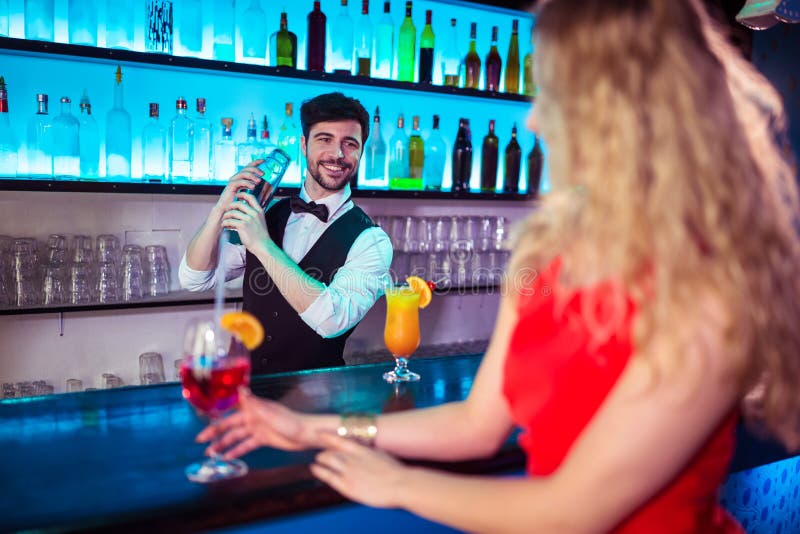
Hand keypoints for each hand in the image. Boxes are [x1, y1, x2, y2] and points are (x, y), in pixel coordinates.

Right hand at [196, 388, 312, 457]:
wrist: (305, 434)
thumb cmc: (289, 421)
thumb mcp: (269, 413)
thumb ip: (253, 404)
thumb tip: (240, 388)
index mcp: (254, 407)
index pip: (231, 406)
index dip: (217, 410)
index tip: (202, 414)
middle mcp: (253, 416)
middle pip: (230, 424)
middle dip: (215, 431)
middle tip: (200, 440)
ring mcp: (257, 428)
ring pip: (236, 436)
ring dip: (223, 444)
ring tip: (210, 453)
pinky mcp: (262, 439)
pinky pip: (246, 445)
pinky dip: (236, 451)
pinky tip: (226, 457)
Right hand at [211, 159, 264, 217]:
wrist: (226, 212)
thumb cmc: (238, 205)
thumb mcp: (248, 196)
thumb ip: (253, 190)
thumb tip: (266, 189)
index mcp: (240, 179)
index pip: (247, 167)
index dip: (255, 162)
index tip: (264, 160)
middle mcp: (235, 179)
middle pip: (246, 169)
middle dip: (255, 169)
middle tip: (263, 174)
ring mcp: (232, 182)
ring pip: (242, 174)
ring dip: (252, 176)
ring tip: (259, 181)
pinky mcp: (230, 188)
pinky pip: (239, 182)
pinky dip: (247, 183)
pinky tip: (253, 187)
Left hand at [221, 189, 271, 250]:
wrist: (263, 246)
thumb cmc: (260, 236)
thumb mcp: (261, 221)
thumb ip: (254, 214)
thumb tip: (245, 209)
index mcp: (259, 211)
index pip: (250, 197)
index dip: (242, 195)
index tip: (236, 196)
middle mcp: (254, 213)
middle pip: (238, 203)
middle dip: (230, 206)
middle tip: (227, 210)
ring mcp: (248, 219)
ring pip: (232, 212)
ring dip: (226, 216)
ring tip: (224, 219)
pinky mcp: (242, 226)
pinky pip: (230, 221)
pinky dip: (225, 223)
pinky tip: (225, 226)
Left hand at [310, 432, 407, 508]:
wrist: (400, 484)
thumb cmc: (395, 471)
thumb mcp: (381, 455)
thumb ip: (369, 453)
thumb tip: (365, 450)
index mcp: (362, 450)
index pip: (339, 440)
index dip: (326, 436)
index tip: (317, 433)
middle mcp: (352, 458)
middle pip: (331, 452)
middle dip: (323, 453)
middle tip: (320, 455)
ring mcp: (349, 472)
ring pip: (327, 462)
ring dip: (320, 460)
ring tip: (315, 462)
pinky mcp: (347, 486)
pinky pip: (328, 477)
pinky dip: (319, 471)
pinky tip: (314, 469)